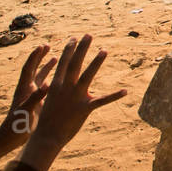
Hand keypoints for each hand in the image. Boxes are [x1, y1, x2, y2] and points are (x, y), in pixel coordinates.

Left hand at [0, 44, 55, 147]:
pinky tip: (57, 78)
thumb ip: (36, 98)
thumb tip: (46, 84)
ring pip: (39, 77)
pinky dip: (50, 80)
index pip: (28, 69)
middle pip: (33, 68)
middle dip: (39, 57)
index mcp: (23, 89)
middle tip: (47, 45)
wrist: (11, 137)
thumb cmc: (16, 125)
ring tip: (54, 56)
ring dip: (46, 66)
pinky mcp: (36, 102)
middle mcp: (27, 89)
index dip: (34, 57)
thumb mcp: (26, 110)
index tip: (41, 46)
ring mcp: (31, 95)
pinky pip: (45, 87)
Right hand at [19, 35, 125, 170]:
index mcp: (56, 85)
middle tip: (89, 34)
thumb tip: (58, 83)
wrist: (46, 136)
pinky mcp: (84, 108)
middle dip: (82, 48)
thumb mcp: (49, 100)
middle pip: (75, 64)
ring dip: (96, 62)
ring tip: (104, 50)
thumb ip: (56, 90)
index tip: (73, 38)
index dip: (69, 50)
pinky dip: (114, 95)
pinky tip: (125, 90)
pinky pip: (102, 100)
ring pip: (87, 76)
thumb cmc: (46, 120)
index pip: (63, 63)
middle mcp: (65, 87)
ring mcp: (75, 97)